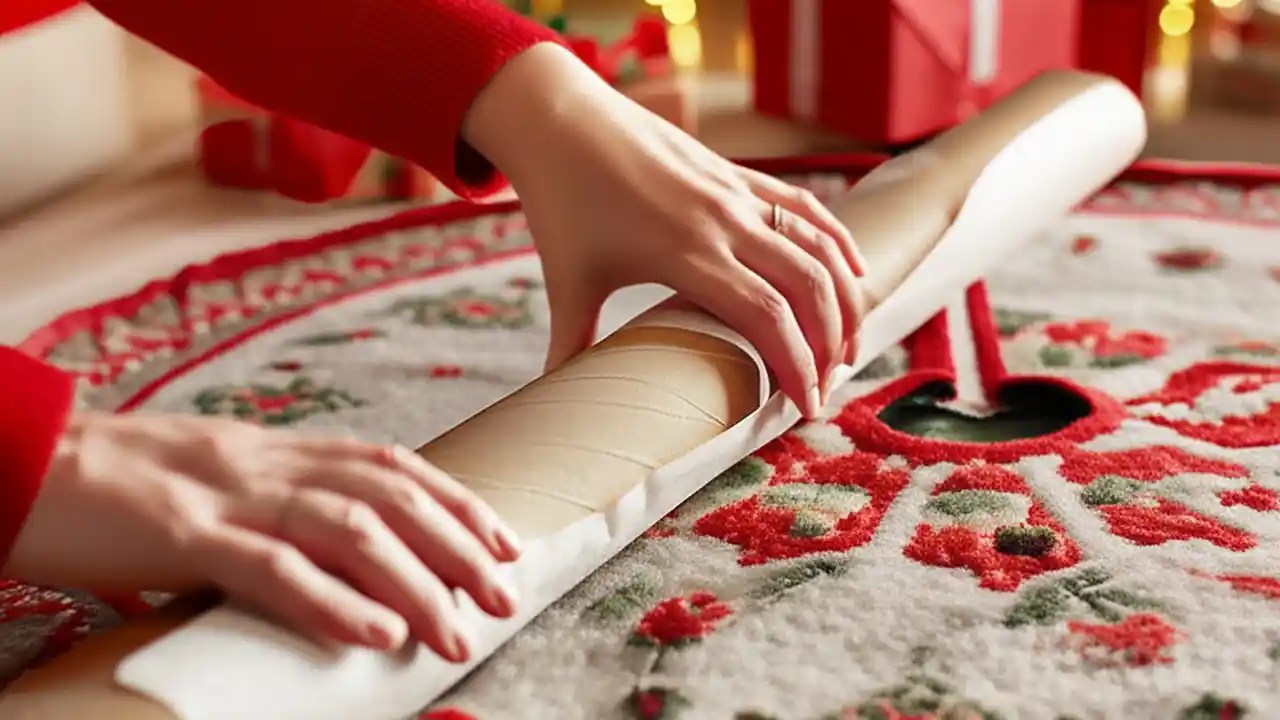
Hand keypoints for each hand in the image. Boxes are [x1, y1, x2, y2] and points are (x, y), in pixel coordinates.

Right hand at [4, 412, 521, 661]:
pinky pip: (270, 567)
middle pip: (389, 496)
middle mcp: (267, 463)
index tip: (502, 541)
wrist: (24, 460)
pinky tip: (376, 632)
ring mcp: (228, 496)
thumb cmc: (116, 483)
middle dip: (458, 545)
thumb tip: (329, 555)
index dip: (455, 501)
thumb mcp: (214, 483)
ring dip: (414, 581)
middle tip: (506, 593)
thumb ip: (273, 508)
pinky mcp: (181, 535)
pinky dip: (331, 601)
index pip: (391, 464)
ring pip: (347, 529)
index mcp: (277, 451)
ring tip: (458, 628)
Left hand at [464, 44, 865, 417]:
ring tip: (850, 347)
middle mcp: (724, 222)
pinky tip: (857, 272)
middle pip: (807, 286)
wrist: (559, 120)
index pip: (767, 318)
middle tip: (828, 388)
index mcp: (687, 254)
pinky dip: (839, 241)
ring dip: (846, 298)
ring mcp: (736, 193)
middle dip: (830, 343)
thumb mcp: (567, 283)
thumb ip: (572, 346)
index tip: (808, 408)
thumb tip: (558, 398)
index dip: (798, 366)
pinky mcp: (738, 174)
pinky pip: (805, 207)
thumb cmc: (562, 205)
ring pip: (818, 246)